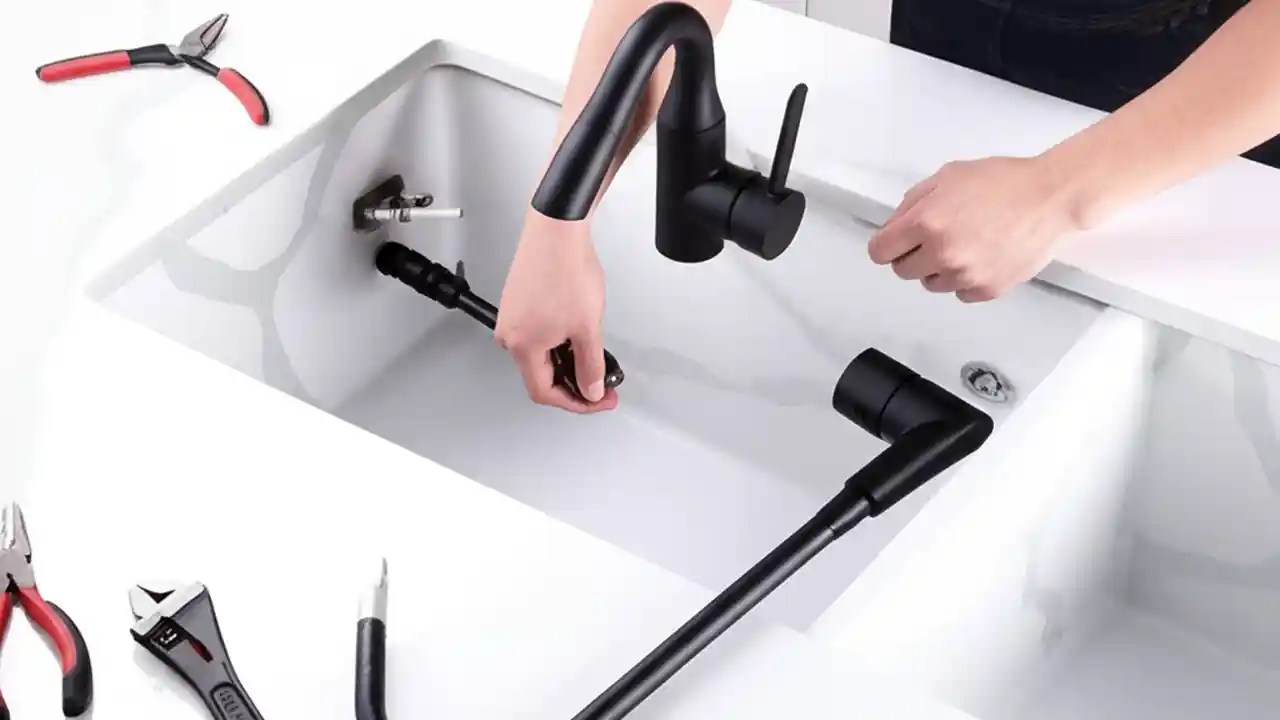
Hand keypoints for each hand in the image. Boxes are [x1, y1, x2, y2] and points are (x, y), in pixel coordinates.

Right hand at [495, 209, 619, 413]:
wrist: (556, 231)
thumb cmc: (566, 270)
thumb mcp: (588, 328)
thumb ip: (590, 366)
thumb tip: (591, 389)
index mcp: (522, 346)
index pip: (544, 393)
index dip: (576, 403)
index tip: (597, 400)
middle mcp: (510, 334)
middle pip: (540, 376)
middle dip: (573, 384)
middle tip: (601, 386)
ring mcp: (512, 318)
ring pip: (540, 355)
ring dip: (567, 362)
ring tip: (593, 356)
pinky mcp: (518, 303)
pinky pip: (537, 336)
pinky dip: (559, 343)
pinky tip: (576, 337)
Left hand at [868, 156, 1083, 302]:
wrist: (1051, 198)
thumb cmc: (1004, 182)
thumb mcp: (948, 176)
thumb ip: (913, 202)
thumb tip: (894, 225)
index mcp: (926, 223)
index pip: (880, 251)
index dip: (886, 244)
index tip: (894, 242)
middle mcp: (942, 254)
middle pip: (902, 270)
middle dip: (913, 254)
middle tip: (936, 237)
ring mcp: (965, 275)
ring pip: (930, 284)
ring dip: (939, 268)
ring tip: (966, 243)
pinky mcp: (987, 290)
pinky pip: (959, 292)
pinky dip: (965, 279)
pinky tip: (982, 255)